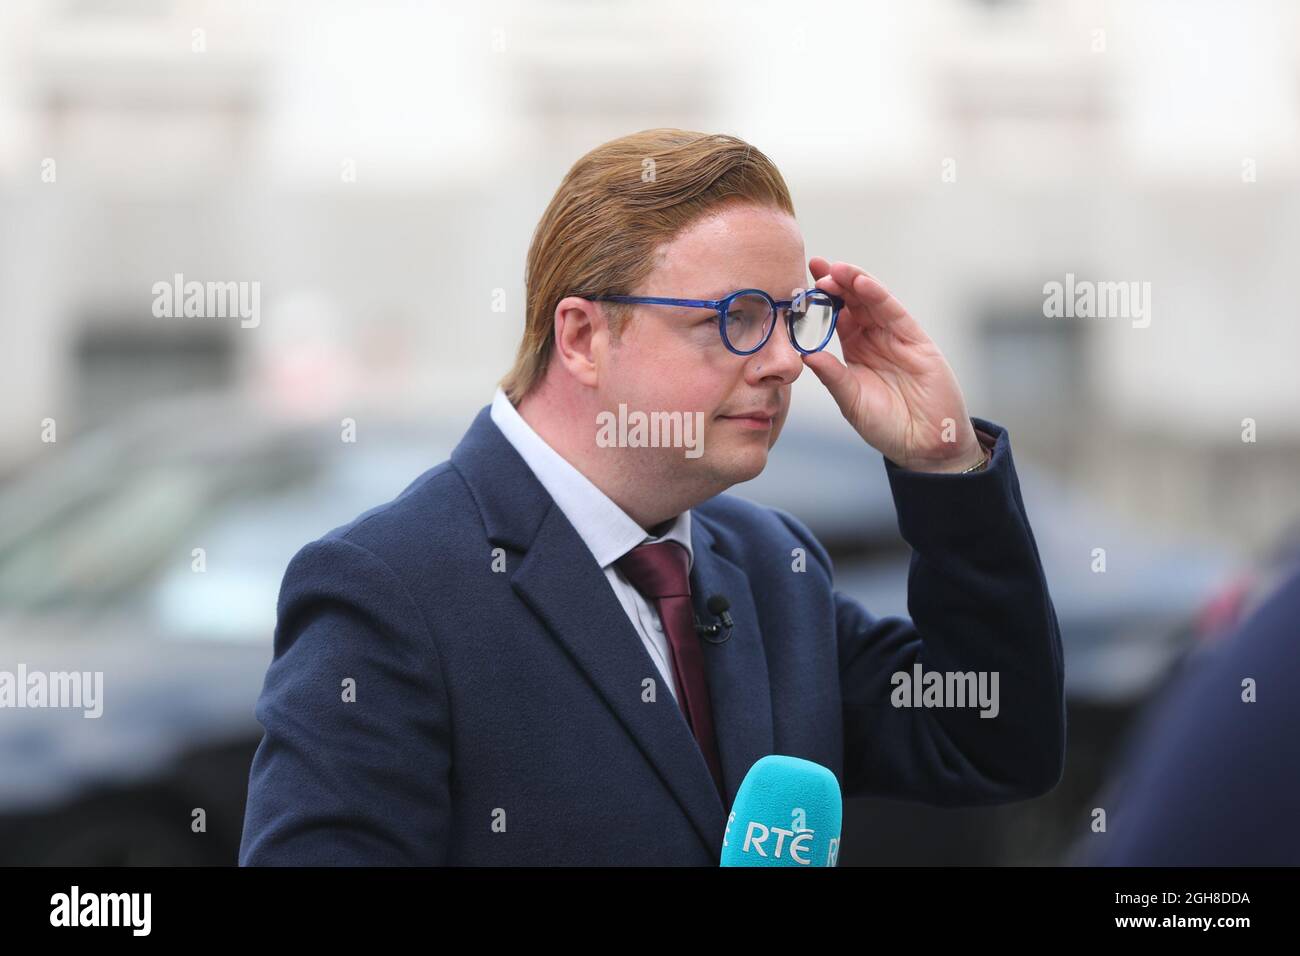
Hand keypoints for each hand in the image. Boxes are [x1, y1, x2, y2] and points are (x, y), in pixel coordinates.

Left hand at [801, 258, 984, 473]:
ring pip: (872, 301)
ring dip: (855, 282)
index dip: (820, 300)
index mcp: (855, 350)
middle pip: (853, 302)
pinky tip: (862, 283)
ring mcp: (895, 336)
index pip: (835, 316)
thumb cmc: (885, 425)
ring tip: (835, 269)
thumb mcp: (851, 400)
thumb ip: (833, 376)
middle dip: (835, 282)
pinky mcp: (916, 340)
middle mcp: (874, 338)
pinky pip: (894, 313)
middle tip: (815, 266)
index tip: (800, 283)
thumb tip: (806, 354)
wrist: (923, 443)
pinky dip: (879, 296)